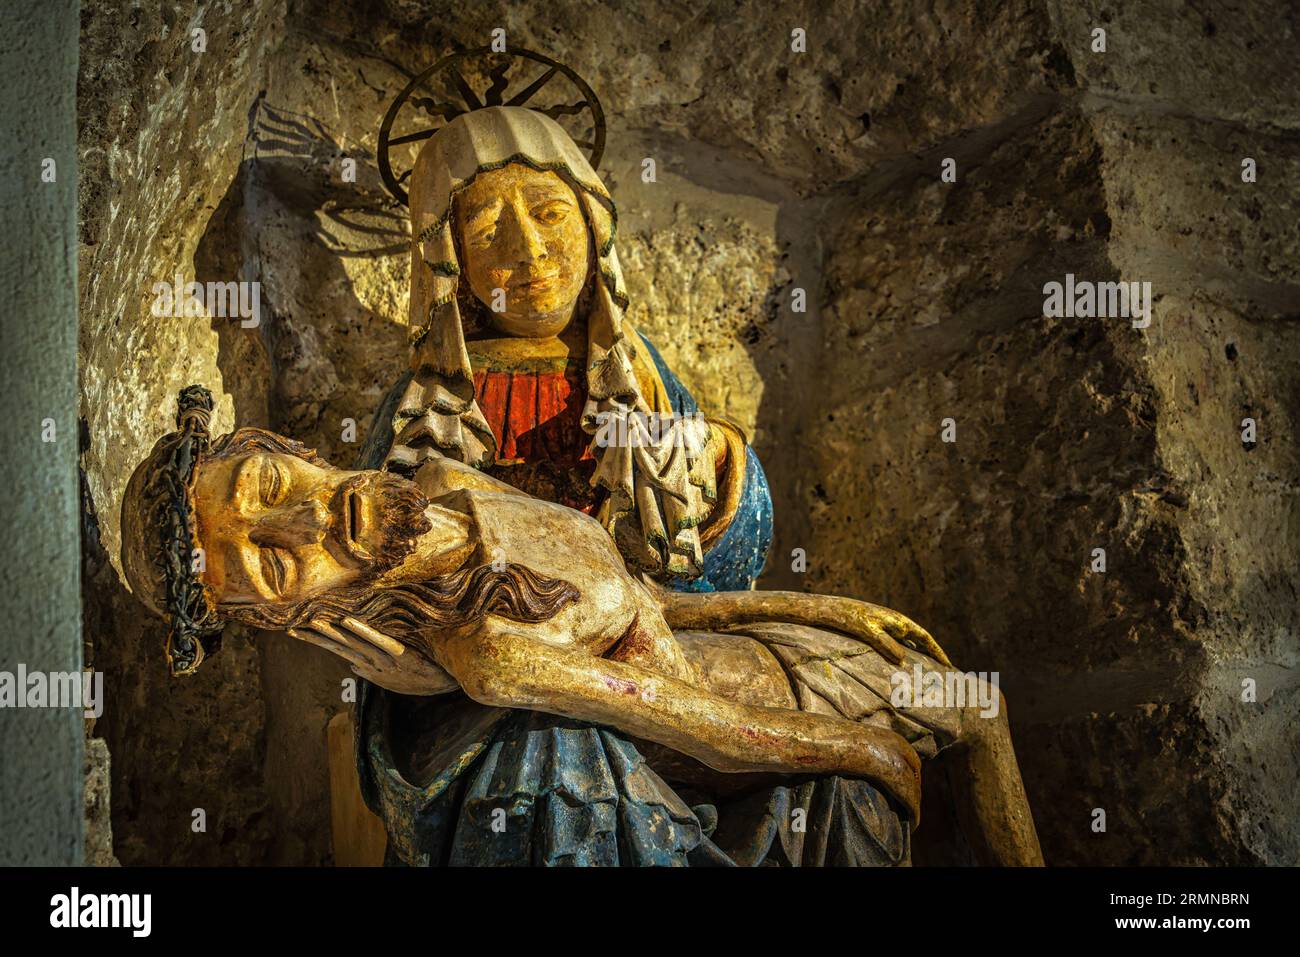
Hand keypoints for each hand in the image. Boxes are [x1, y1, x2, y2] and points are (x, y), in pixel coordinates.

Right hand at [288, 617, 457, 694]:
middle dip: (315, 636)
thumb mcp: (389, 678)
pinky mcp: (402, 653)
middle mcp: (372, 661)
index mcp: (368, 664)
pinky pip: (381, 640)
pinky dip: (365, 631)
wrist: (444, 684)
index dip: (315, 640)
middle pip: (339, 645)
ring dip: (333, 632)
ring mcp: (385, 658)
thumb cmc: (417, 678)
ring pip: (355, 642)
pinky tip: (349, 621)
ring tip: (314, 621)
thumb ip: (368, 669)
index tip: (291, 629)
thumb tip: (350, 663)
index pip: (336, 648)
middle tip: (291, 624)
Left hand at [854, 602, 954, 667]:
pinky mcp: (881, 628)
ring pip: (910, 642)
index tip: (949, 665)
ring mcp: (890, 625)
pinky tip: (904, 661)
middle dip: (933, 654)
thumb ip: (887, 645)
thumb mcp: (870, 633)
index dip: (938, 652)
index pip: (926, 638)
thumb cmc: (853, 620)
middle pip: (921, 640)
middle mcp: (898, 623)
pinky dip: (906, 652)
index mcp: (900, 622)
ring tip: (928, 668)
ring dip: (920, 654)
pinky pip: (899, 642)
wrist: (837, 610)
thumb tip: (904, 660)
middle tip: (944, 671)